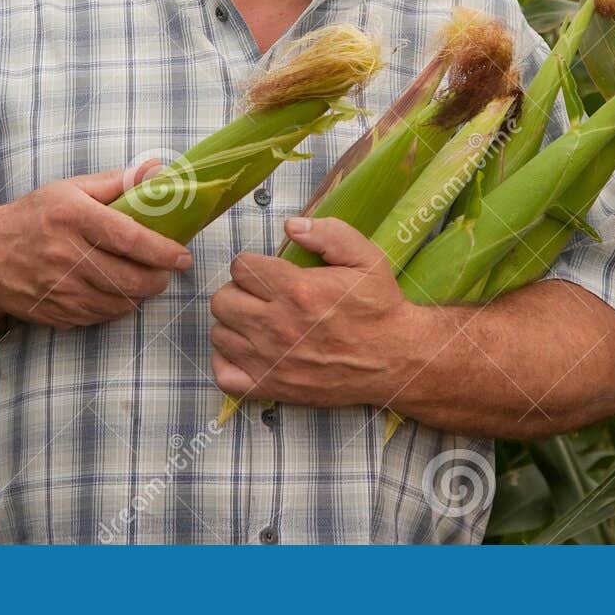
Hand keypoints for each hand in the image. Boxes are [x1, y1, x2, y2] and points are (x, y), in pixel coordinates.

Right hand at [0, 159, 193, 329]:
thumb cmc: (35, 216)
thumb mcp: (72, 189)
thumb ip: (118, 181)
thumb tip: (158, 170)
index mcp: (72, 217)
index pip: (128, 238)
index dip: (161, 250)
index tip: (183, 256)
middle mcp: (65, 255)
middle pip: (128, 278)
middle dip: (158, 277)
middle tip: (167, 270)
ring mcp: (60, 289)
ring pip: (119, 302)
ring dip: (140, 293)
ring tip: (144, 278)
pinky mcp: (57, 313)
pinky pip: (101, 317)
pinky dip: (117, 306)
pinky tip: (118, 291)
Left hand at [208, 216, 426, 406]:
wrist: (395, 359)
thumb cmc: (379, 307)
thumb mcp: (366, 258)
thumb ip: (328, 233)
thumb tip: (290, 226)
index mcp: (297, 290)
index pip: (240, 267)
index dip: (252, 265)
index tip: (268, 272)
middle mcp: (278, 326)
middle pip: (222, 300)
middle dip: (239, 292)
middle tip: (260, 296)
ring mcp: (271, 360)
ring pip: (219, 334)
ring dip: (234, 324)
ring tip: (258, 322)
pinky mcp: (271, 388)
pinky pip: (223, 374)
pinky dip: (228, 361)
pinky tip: (248, 350)